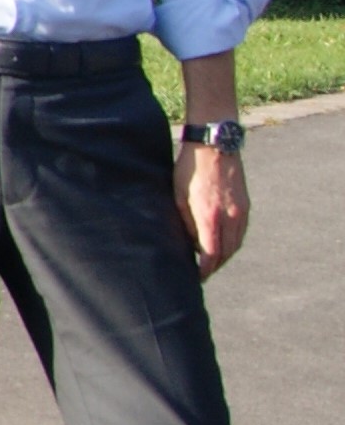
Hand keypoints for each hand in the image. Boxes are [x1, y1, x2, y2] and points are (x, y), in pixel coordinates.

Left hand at [182, 142, 249, 276]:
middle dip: (215, 266)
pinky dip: (233, 242)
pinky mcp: (245, 204)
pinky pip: (241, 231)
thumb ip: (187, 223)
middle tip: (203, 274)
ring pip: (236, 243)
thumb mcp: (179, 197)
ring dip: (225, 256)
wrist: (214, 146)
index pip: (211, 254)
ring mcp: (240, 211)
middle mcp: (229, 217)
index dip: (205, 269)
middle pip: (226, 253)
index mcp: (210, 217)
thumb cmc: (190, 170)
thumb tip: (193, 243)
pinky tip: (223, 243)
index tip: (197, 278)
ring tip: (212, 262)